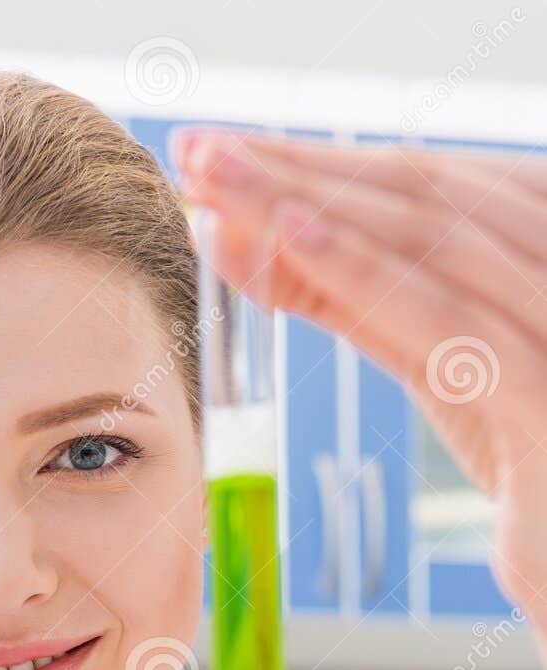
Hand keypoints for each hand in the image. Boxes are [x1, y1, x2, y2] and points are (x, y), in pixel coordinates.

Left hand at [176, 130, 546, 662]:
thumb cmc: (534, 477)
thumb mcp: (442, 369)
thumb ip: (361, 302)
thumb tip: (256, 237)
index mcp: (541, 261)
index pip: (426, 188)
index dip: (320, 163)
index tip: (222, 154)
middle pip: (424, 197)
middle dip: (303, 167)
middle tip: (199, 150)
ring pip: (431, 240)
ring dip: (312, 200)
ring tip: (220, 178)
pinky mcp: (545, 401)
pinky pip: (448, 323)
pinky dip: (366, 273)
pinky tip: (292, 239)